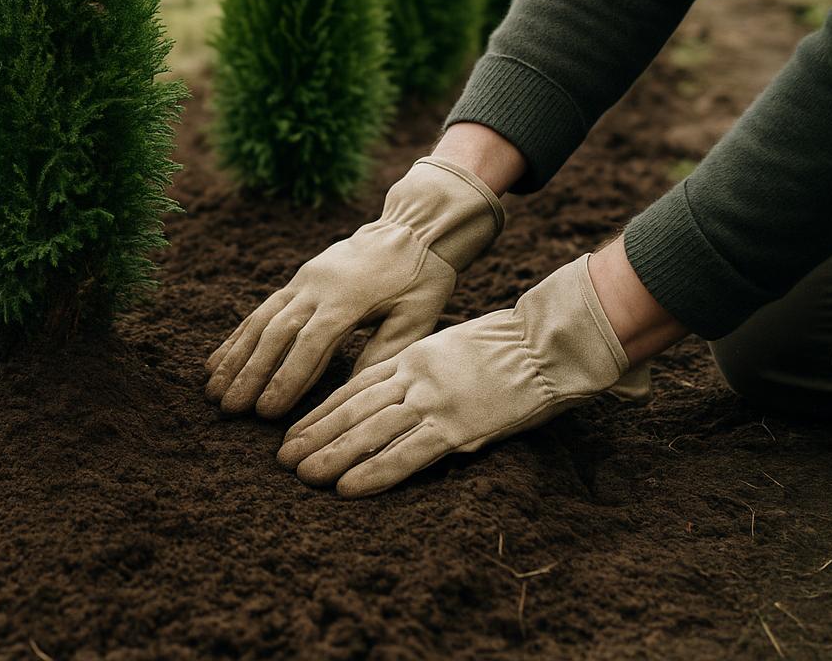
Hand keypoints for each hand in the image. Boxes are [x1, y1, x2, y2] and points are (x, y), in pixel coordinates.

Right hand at [204, 157, 504, 417]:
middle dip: (249, 374)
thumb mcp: (418, 314)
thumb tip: (354, 389)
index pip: (310, 345)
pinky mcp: (298, 280)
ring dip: (234, 357)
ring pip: (261, 321)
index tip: (266, 411)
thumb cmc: (422, 277)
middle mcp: (316, 288)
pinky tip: (218, 358)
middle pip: (275, 334)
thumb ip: (386, 350)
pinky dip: (238, 335)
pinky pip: (262, 309)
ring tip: (212, 389)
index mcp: (348, 300)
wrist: (411, 228)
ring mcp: (303, 281)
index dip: (286, 379)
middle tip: (227, 408)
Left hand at [276, 254, 647, 496]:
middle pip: (352, 408)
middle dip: (315, 434)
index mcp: (412, 356)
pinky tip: (347, 487)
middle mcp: (414, 377)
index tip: (295, 431)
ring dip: (332, 455)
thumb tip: (397, 396)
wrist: (548, 342)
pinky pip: (407, 454)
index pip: (354, 386)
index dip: (320, 411)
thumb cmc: (508, 348)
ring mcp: (434, 401)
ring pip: (369, 431)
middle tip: (282, 460)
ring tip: (302, 475)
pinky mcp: (458, 427)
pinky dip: (373, 471)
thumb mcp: (451, 349)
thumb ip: (421, 370)